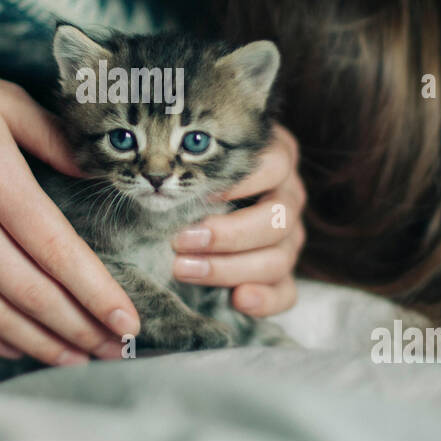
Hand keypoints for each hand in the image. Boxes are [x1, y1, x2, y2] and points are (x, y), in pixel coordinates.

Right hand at [0, 55, 138, 365]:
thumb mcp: (3, 98)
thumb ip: (56, 137)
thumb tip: (101, 175)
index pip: (55, 248)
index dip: (95, 291)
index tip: (126, 319)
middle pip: (27, 290)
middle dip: (78, 327)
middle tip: (115, 350)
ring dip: (36, 342)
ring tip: (75, 357)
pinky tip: (15, 347)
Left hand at [170, 123, 304, 315]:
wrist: (194, 214)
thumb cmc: (187, 173)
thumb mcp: (190, 153)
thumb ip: (183, 146)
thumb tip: (150, 140)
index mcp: (275, 160)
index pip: (274, 164)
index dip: (241, 180)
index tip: (202, 193)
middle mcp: (288, 197)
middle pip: (277, 218)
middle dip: (227, 233)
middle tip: (181, 240)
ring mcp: (290, 238)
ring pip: (279, 257)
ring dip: (230, 267)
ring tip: (184, 270)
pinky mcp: (284, 275)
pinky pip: (288, 293)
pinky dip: (265, 300)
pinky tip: (237, 300)